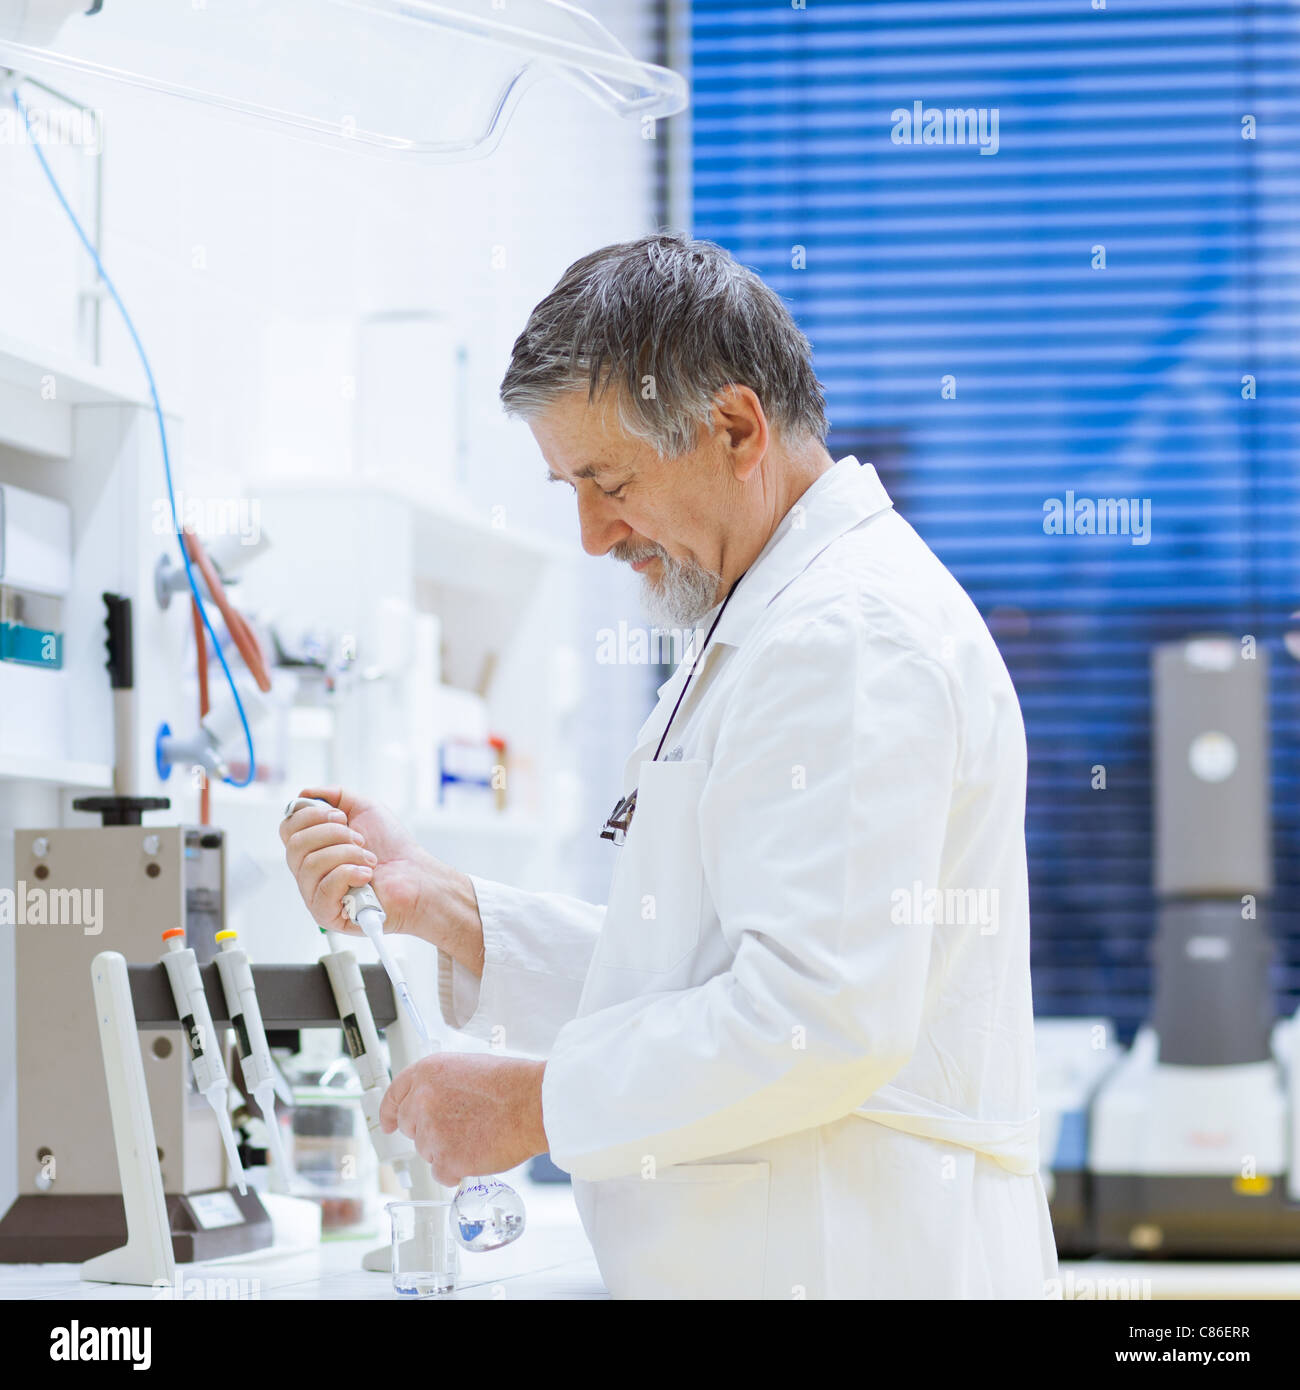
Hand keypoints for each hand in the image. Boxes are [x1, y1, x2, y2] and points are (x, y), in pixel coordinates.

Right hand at [280, 788, 483, 971]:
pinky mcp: (326, 914)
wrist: (418, 877)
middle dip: (333, 834)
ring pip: (311, 864)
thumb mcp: (365, 809)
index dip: (310, 816)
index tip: (341, 816)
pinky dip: (349, 874)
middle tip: (360, 839)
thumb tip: (304, 792)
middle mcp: (310, 871)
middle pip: (295, 844)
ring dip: (348, 854)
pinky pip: (323, 888)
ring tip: (369, 859)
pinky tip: (366, 876)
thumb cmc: (394, 849)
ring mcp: (316, 894)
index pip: (288, 829)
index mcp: (315, 847)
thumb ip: (334, 795)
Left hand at [380, 1053, 547, 1186]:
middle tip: (456, 1129)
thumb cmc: (510, 1085)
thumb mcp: (468, 1069)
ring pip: (427, 1151)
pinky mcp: (444, 1159)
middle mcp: (422, 1100)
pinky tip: (476, 1154)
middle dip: (428, 1131)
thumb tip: (434, 1103)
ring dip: (446, 1149)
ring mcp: (431, 1131)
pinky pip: (442, 1172)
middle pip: (409, 1127)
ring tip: (476, 1136)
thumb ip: (440, 1085)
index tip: (388, 1123)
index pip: (394, 1094)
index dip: (390, 1112)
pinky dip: (457, 1169)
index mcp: (427, 1073)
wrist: (531, 1104)